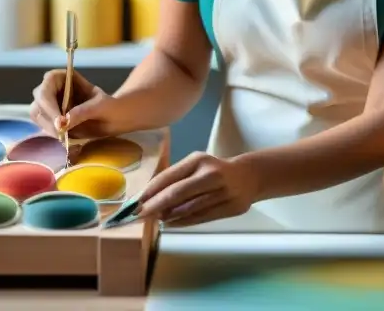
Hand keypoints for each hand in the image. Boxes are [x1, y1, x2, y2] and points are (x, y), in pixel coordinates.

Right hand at [29, 69, 117, 139]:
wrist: (115, 118)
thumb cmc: (110, 106)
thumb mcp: (101, 106)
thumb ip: (84, 111)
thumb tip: (64, 121)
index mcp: (64, 77)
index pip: (47, 84)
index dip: (49, 103)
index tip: (60, 121)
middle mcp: (52, 87)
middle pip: (38, 100)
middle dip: (49, 118)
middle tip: (62, 133)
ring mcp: (49, 103)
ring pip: (37, 114)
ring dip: (48, 127)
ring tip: (65, 136)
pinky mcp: (49, 117)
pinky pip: (42, 125)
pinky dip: (50, 133)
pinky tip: (64, 137)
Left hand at [138, 152, 259, 227]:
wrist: (249, 176)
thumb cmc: (214, 171)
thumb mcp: (195, 166)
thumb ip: (175, 180)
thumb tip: (148, 200)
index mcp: (199, 160)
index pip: (169, 176)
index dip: (150, 191)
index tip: (134, 203)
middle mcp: (212, 174)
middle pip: (177, 193)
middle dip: (155, 206)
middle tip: (139, 216)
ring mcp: (224, 191)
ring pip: (189, 208)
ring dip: (169, 216)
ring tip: (157, 219)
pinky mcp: (231, 207)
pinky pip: (201, 218)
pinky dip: (183, 222)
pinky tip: (172, 223)